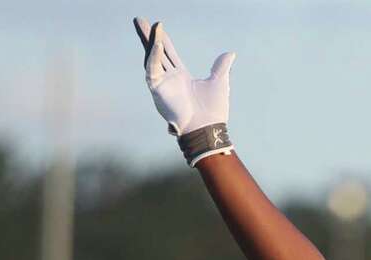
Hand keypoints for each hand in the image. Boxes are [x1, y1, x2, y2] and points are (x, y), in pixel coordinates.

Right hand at [133, 18, 234, 138]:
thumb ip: (221, 67)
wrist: (208, 128)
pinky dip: (154, 57)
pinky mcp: (158, 90)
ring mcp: (163, 84)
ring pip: (152, 58)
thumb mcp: (219, 82)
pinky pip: (152, 70)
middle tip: (140, 20)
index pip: (169, 53)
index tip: (158, 25)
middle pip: (156, 52)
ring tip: (148, 26)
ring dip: (150, 42)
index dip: (163, 39)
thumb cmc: (214, 111)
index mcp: (182, 77)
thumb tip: (230, 53)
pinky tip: (157, 44)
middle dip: (149, 36)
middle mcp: (170, 79)